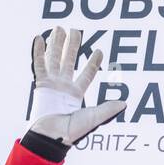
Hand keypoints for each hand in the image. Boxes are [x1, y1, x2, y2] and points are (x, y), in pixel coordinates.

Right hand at [28, 26, 125, 145]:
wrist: (53, 136)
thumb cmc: (72, 130)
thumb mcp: (94, 117)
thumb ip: (108, 109)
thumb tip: (125, 103)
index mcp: (76, 93)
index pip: (87, 74)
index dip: (93, 62)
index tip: (99, 50)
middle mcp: (64, 86)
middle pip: (68, 61)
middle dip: (72, 46)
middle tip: (74, 30)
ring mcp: (52, 84)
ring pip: (54, 59)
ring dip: (56, 44)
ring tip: (59, 28)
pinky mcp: (41, 85)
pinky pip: (39, 65)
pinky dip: (39, 52)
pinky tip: (39, 38)